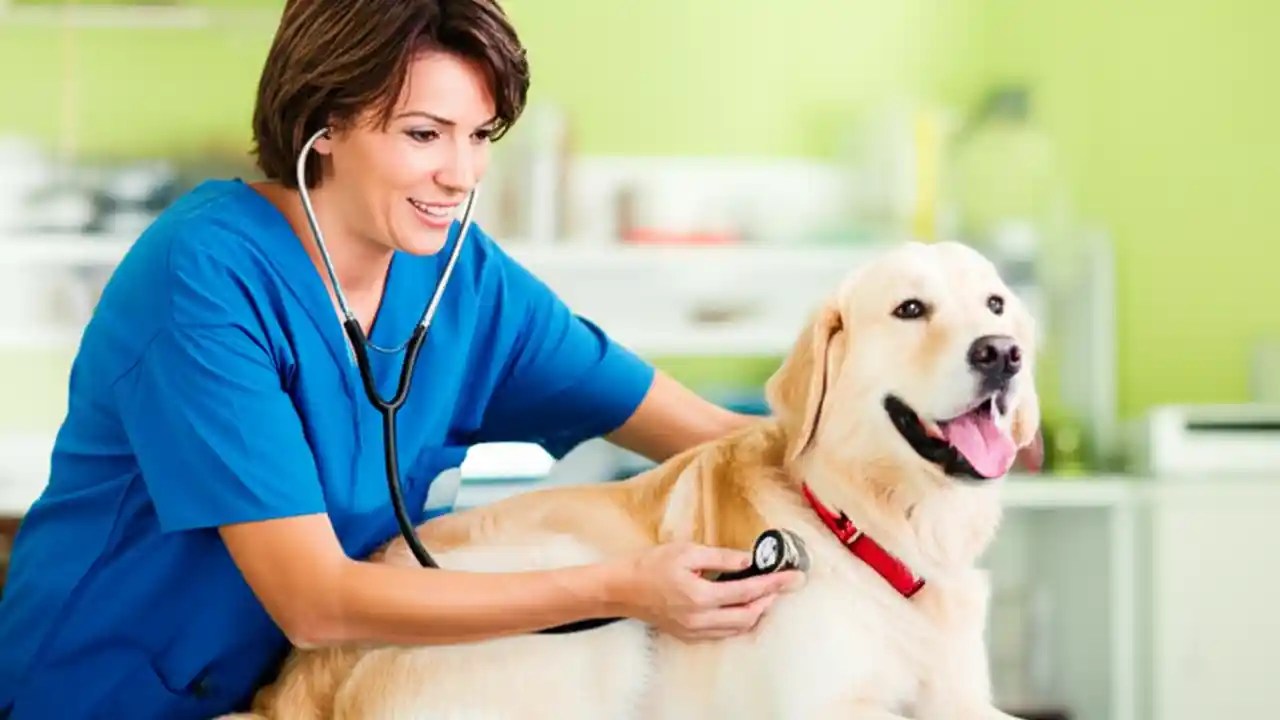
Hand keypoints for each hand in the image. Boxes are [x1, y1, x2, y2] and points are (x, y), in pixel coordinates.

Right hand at [614, 541, 801, 639]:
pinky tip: (741, 607)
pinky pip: (723, 633)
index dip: (773, 584)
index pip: (748, 591)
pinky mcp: (688, 635)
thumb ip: (721, 557)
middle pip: (748, 616)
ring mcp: (694, 631)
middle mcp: (700, 619)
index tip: (792, 577)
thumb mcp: (686, 552)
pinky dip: (738, 622)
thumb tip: (748, 559)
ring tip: (765, 595)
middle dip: (769, 601)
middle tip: (781, 586)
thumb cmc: (650, 566)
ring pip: (737, 629)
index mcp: (700, 596)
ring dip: (755, 612)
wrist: (622, 589)